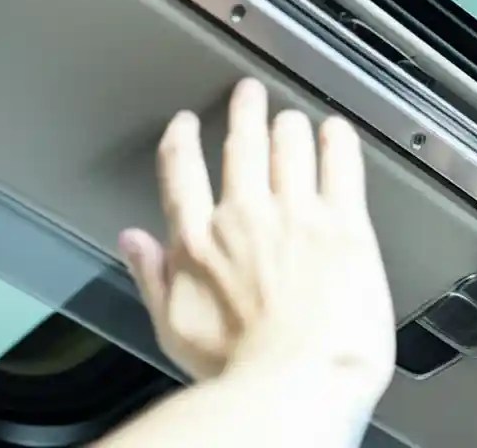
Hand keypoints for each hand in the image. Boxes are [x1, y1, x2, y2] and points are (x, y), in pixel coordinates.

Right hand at [118, 79, 394, 409]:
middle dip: (244, 112)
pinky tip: (335, 130)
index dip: (182, 140)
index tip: (185, 125)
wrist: (297, 382)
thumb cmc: (239, 371)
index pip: (181, 171)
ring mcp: (296, 214)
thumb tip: (132, 242)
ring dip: (288, 124)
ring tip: (290, 116)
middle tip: (248, 94)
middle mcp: (244, 216)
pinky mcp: (344, 222)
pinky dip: (336, 141)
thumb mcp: (174, 330)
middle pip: (242, 145)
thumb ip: (151, 277)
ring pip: (289, 145)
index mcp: (199, 242)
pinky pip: (340, 164)